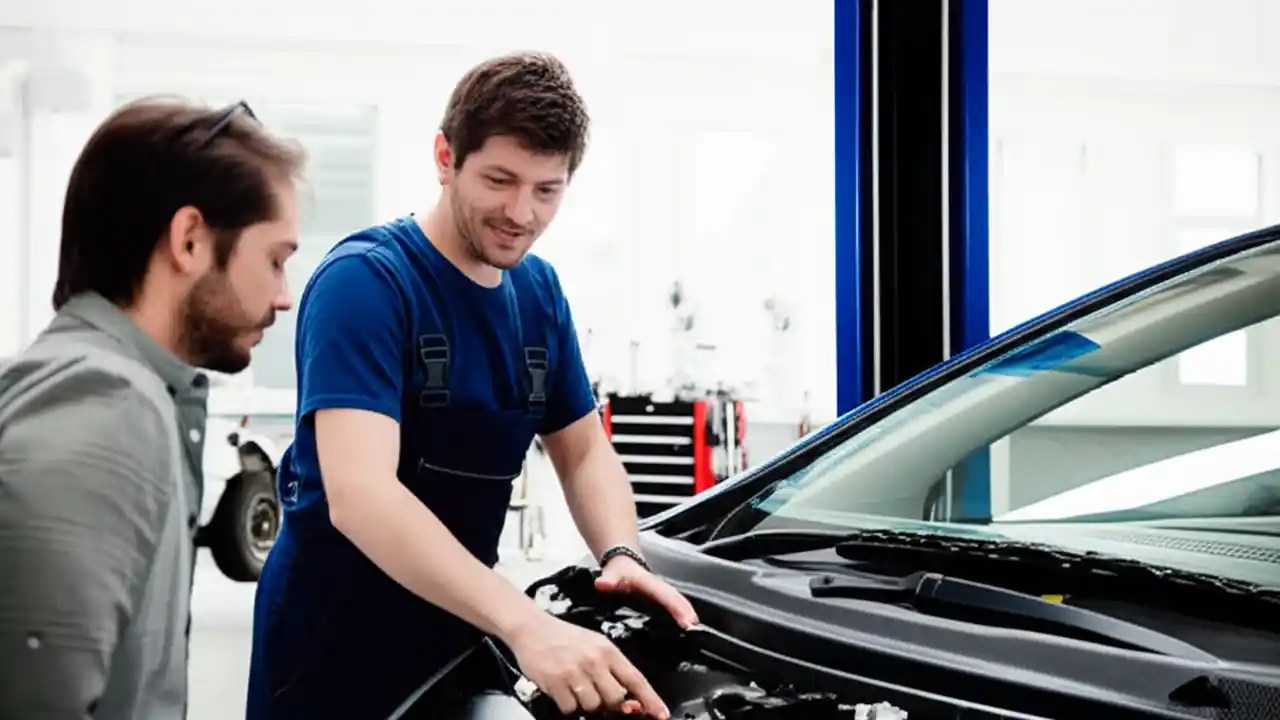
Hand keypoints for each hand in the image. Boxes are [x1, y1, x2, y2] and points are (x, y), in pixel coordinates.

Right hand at [505, 611, 670, 718]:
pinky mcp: (555, 683)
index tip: (661, 713)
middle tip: (598, 693)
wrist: (532, 628)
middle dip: (610, 703)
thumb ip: (612, 669)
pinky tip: (564, 691)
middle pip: (616, 698)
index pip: (636, 679)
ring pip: (593, 706)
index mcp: (607, 650)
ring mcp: (574, 672)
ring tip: (577, 688)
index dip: (650, 699)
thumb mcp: (594, 645)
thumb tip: (630, 699)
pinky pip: (570, 709)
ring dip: (586, 704)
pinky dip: (568, 705)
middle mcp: (594, 661)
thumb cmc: (564, 638)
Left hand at [595, 556, 699, 629]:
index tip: (687, 621)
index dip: (677, 607)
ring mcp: (663, 595)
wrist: (623, 563)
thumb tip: (601, 584)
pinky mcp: (662, 601)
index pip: (666, 595)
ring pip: (679, 604)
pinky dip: (682, 616)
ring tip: (696, 633)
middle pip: (678, 600)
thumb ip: (608, 580)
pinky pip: (674, 608)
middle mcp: (660, 589)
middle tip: (696, 630)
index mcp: (651, 584)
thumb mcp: (612, 574)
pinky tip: (686, 631)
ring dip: (688, 615)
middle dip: (687, 613)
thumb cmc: (619, 571)